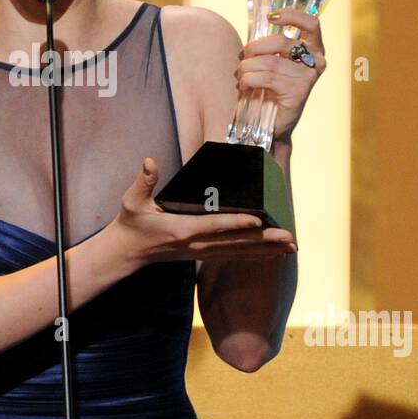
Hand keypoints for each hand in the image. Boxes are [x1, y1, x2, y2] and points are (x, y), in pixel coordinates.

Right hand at [92, 157, 296, 276]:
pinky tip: (273, 255)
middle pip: (235, 242)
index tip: (258, 219)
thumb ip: (143, 181)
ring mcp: (201, 252)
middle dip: (264, 240)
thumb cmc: (131, 223)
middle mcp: (196, 244)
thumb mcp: (132, 200)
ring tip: (290, 248)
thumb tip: (149, 162)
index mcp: (181, 229)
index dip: (236, 222)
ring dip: (266, 250)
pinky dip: (255, 255)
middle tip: (289, 238)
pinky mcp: (203, 254)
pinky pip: (234, 256)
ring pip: (239, 252)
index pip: (214, 225)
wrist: (127, 252)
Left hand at [235, 7, 325, 144]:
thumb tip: (261, 16)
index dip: (292, 16)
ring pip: (270, 62)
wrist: (270, 122)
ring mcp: (308, 78)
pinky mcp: (298, 93)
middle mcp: (316, 62)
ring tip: (240, 76)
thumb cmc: (269, 87)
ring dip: (247, 67)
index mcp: (313, 50)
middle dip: (255, 47)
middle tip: (243, 57)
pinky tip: (244, 86)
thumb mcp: (270, 60)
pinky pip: (266, 78)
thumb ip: (269, 43)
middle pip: (282, 42)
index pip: (311, 24)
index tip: (271, 16)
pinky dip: (248, 80)